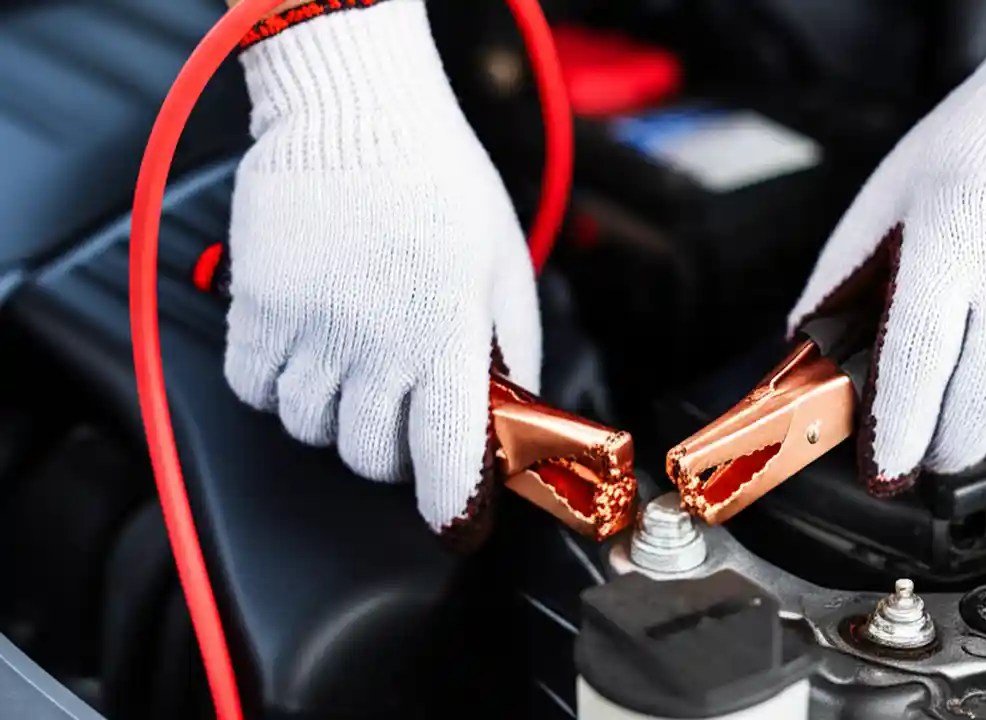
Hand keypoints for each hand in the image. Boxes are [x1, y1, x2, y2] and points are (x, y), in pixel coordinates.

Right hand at [224, 0, 539, 539]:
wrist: (359, 114)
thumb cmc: (441, 184)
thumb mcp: (505, 267)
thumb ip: (513, 351)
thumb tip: (514, 420)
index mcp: (446, 333)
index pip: (446, 457)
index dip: (452, 506)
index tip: (457, 525)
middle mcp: (374, 341)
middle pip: (370, 456)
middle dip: (395, 455)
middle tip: (408, 421)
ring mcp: (307, 326)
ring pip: (308, 429)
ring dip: (336, 421)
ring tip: (356, 378)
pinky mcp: (256, 306)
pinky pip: (252, 389)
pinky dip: (277, 391)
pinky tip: (306, 359)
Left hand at [790, 0, 985, 493]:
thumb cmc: (975, 143)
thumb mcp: (887, 196)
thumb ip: (842, 276)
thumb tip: (803, 349)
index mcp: (945, 238)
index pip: (913, 364)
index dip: (896, 434)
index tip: (887, 469)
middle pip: (979, 402)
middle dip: (946, 448)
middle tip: (932, 452)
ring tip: (983, 434)